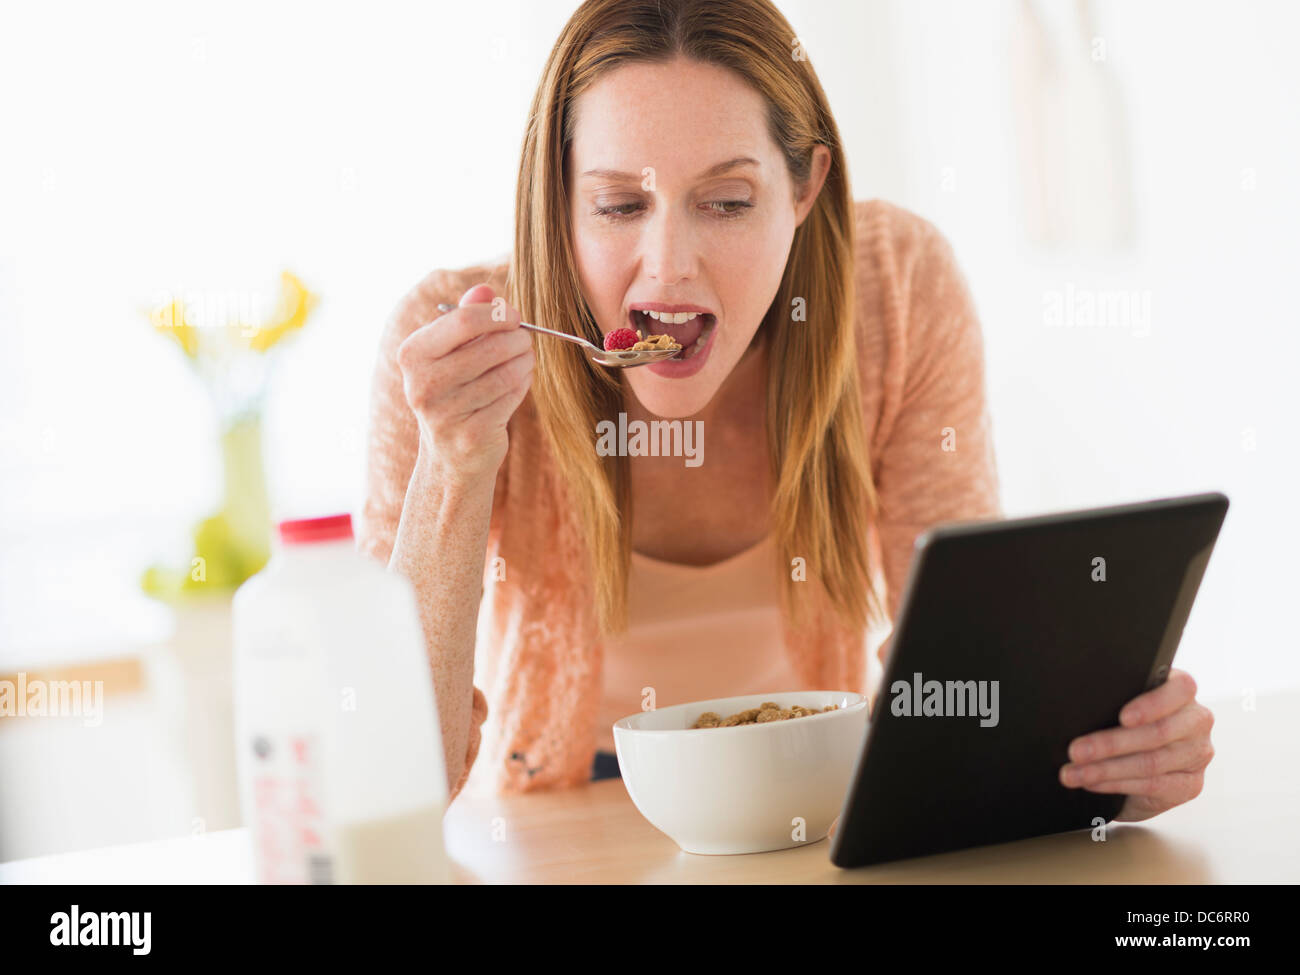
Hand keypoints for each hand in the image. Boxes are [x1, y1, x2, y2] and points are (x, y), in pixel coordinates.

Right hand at [396, 284, 533, 483]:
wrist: (449, 456)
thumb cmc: (453, 391)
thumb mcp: (451, 352)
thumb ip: (466, 318)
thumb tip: (485, 290)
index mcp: (412, 355)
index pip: (463, 320)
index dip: (497, 315)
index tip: (515, 317)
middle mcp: (422, 384)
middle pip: (490, 347)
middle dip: (517, 339)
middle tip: (526, 339)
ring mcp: (445, 414)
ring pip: (505, 373)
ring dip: (524, 361)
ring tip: (525, 359)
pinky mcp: (471, 435)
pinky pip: (511, 397)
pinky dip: (523, 384)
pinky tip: (521, 380)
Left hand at [1059, 668, 1214, 821]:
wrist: (1135, 762)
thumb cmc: (1122, 721)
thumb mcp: (1119, 703)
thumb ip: (1114, 697)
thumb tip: (1078, 706)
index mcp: (1181, 691)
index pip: (1180, 689)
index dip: (1152, 704)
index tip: (1123, 717)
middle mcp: (1196, 720)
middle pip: (1158, 732)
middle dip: (1111, 743)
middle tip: (1076, 751)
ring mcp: (1197, 753)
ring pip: (1151, 762)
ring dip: (1106, 769)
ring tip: (1074, 772)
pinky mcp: (1190, 784)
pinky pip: (1152, 785)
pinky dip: (1116, 784)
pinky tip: (1093, 782)